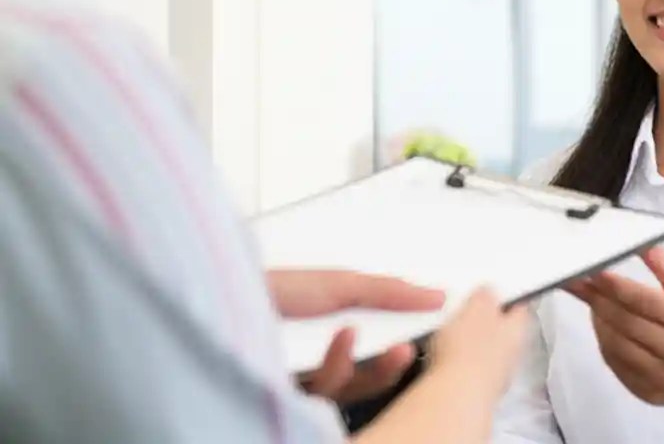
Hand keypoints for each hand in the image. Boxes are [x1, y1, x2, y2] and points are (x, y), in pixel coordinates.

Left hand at [266, 269, 444, 404]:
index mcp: (333, 334)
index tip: (429, 335)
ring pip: (345, 390)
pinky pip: (320, 394)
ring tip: (365, 338)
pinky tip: (337, 341)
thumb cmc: (267, 288)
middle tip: (407, 349)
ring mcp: (298, 381)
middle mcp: (317, 360)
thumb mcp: (337, 282)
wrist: (215, 294)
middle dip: (389, 366)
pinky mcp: (284, 396)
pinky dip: (334, 366)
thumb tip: (434, 295)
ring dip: (363, 369)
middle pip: (364, 376)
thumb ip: (385, 290)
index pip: (376, 349)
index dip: (401, 346)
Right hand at [429, 288, 529, 401]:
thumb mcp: (477, 307)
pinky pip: (464, 367)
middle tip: (463, 306)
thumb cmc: (470, 353)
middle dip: (483, 318)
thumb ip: (486, 295)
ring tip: (445, 329)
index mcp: (519, 331)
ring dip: (466, 340)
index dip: (508, 294)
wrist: (454, 398)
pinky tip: (438, 354)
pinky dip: (453, 359)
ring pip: (482, 350)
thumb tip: (489, 291)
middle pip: (500, 330)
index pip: (520, 307)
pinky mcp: (472, 390)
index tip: (495, 286)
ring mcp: (493, 376)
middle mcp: (511, 356)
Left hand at [565, 248, 663, 438]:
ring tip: (592, 300)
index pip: (646, 301)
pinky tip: (602, 324)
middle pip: (626, 322)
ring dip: (597, 319)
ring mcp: (662, 377)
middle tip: (578, 281)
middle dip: (598, 299)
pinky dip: (603, 341)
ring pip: (615, 344)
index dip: (616, 285)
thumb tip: (638, 242)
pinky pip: (615, 364)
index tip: (593, 271)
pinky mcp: (648, 393)